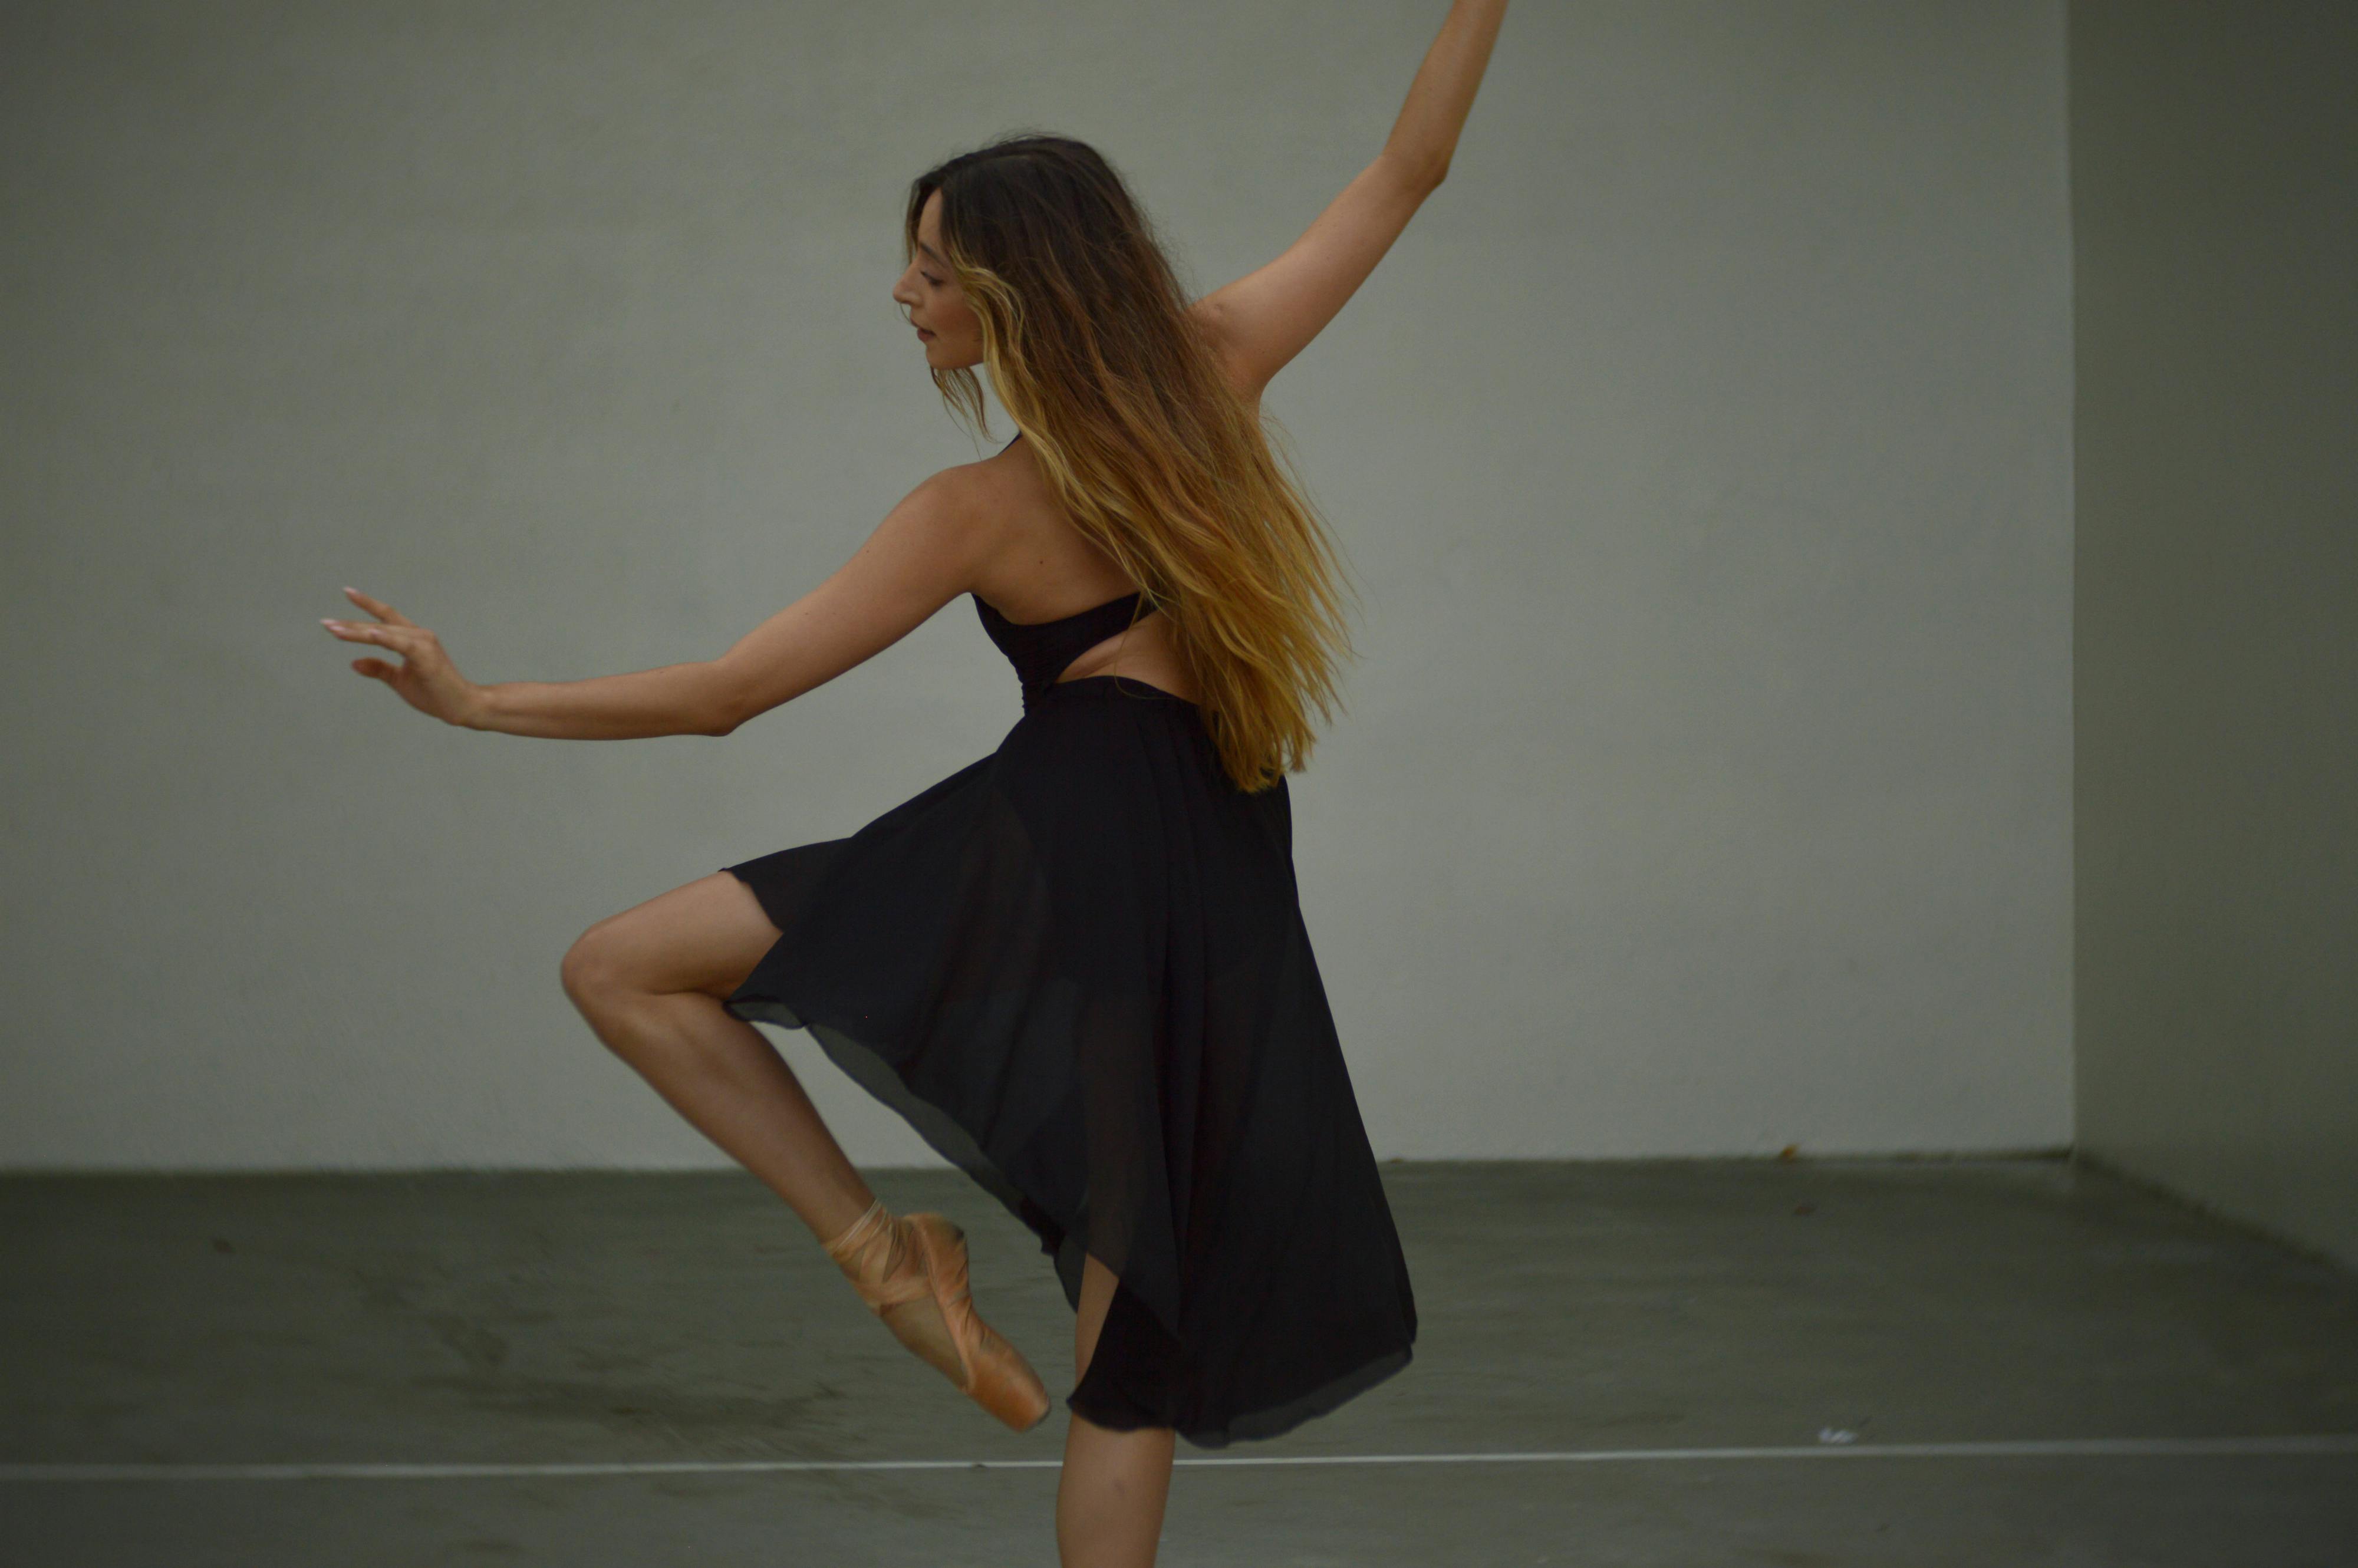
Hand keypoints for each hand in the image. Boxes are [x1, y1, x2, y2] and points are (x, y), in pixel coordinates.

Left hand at [322, 587, 484, 727]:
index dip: (367, 604)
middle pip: (379, 624)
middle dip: (351, 624)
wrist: (460, 706)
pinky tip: (368, 633)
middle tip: (326, 623)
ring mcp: (423, 644)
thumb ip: (379, 669)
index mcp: (413, 639)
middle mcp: (419, 635)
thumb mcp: (399, 680)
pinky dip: (385, 637)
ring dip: (358, 631)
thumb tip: (354, 662)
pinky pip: (401, 644)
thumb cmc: (435, 693)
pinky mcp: (426, 656)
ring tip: (335, 630)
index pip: (386, 616)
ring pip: (385, 632)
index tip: (347, 591)